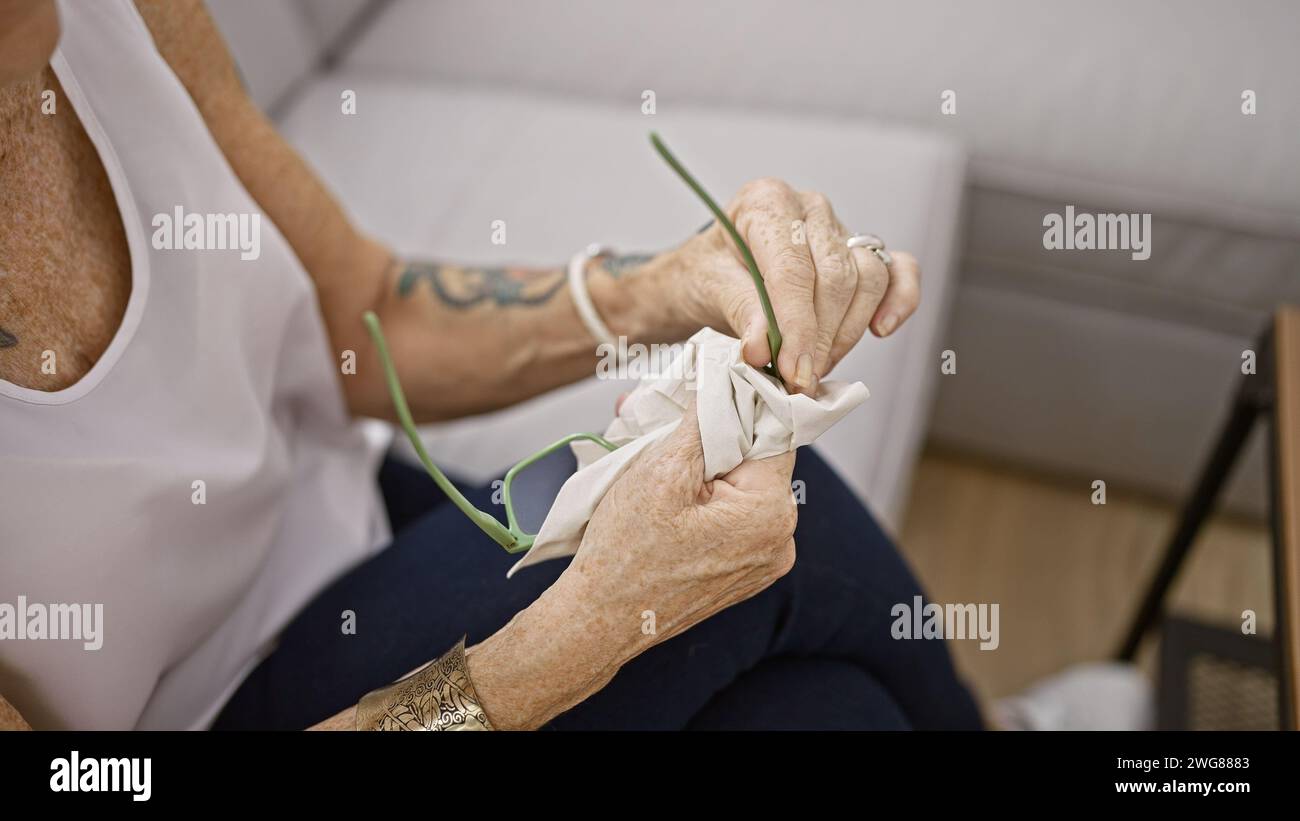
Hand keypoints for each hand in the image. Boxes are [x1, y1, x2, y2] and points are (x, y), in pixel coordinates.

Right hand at [465, 402, 796, 728]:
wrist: (601, 619)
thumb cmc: (627, 549)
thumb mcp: (662, 468)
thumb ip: (703, 419)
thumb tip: (724, 378)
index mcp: (771, 513)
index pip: (773, 432)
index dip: (740, 403)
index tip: (712, 384)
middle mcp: (781, 540)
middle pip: (757, 460)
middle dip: (715, 435)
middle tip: (668, 418)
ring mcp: (765, 561)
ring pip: (743, 487)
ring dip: (707, 465)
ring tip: (659, 454)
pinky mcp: (745, 572)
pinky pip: (734, 517)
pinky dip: (707, 498)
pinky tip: (670, 490)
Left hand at [669, 178, 921, 393]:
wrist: (710, 275)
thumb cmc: (707, 274)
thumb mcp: (709, 289)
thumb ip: (741, 312)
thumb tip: (765, 348)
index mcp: (767, 202)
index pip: (794, 270)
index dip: (797, 327)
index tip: (793, 371)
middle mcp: (809, 208)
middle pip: (837, 277)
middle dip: (820, 338)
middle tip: (799, 379)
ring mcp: (840, 228)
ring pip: (869, 280)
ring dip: (847, 333)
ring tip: (816, 366)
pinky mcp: (863, 252)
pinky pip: (898, 271)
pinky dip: (899, 301)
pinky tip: (881, 329)